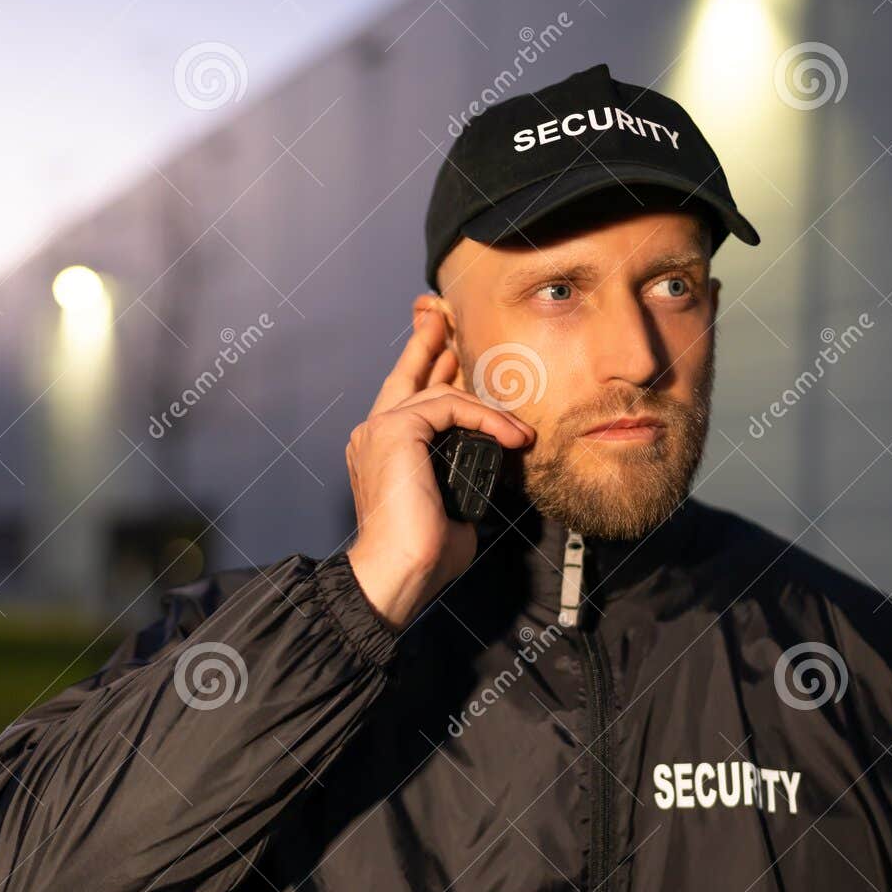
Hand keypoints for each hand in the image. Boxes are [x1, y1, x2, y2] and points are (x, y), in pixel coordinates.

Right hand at [345, 296, 534, 630]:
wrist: (400, 570)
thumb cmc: (422, 552)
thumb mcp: (451, 504)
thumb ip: (463, 480)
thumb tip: (490, 473)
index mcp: (381, 449)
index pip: (405, 397)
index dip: (425, 367)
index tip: (446, 348)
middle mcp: (373, 432)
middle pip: (410, 375)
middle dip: (433, 345)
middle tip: (449, 321)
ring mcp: (380, 427)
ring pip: (439, 391)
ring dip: (486, 404)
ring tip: (519, 424)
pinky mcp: (394, 430)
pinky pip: (450, 406)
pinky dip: (487, 419)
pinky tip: (513, 437)